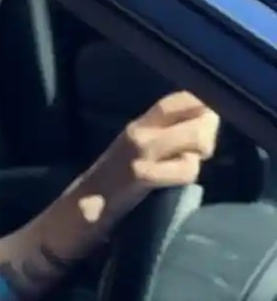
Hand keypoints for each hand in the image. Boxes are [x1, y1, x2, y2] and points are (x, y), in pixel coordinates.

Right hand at [88, 90, 220, 218]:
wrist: (89, 201)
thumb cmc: (120, 175)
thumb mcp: (140, 145)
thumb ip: (168, 131)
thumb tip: (208, 120)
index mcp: (142, 122)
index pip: (182, 98)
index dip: (205, 105)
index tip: (208, 121)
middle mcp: (142, 131)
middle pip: (198, 115)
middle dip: (210, 132)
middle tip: (201, 150)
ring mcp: (142, 152)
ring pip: (196, 138)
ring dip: (199, 156)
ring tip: (186, 165)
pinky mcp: (143, 174)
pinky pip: (186, 169)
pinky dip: (188, 175)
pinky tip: (176, 181)